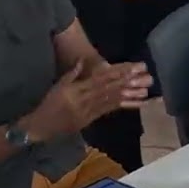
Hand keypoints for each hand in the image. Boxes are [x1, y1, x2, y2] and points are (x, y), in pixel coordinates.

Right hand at [28, 61, 151, 140]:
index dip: (117, 73)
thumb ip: (72, 74)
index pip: (101, 79)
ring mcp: (91, 110)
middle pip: (111, 89)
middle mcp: (86, 100)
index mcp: (77, 90)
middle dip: (128, 81)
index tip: (132, 67)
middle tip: (145, 75)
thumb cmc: (49, 104)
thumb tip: (82, 61)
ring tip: (145, 89)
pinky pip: (110, 110)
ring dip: (130, 94)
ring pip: (113, 100)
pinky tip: (136, 102)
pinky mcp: (93, 118)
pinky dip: (124, 106)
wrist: (42, 126)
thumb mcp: (58, 86)